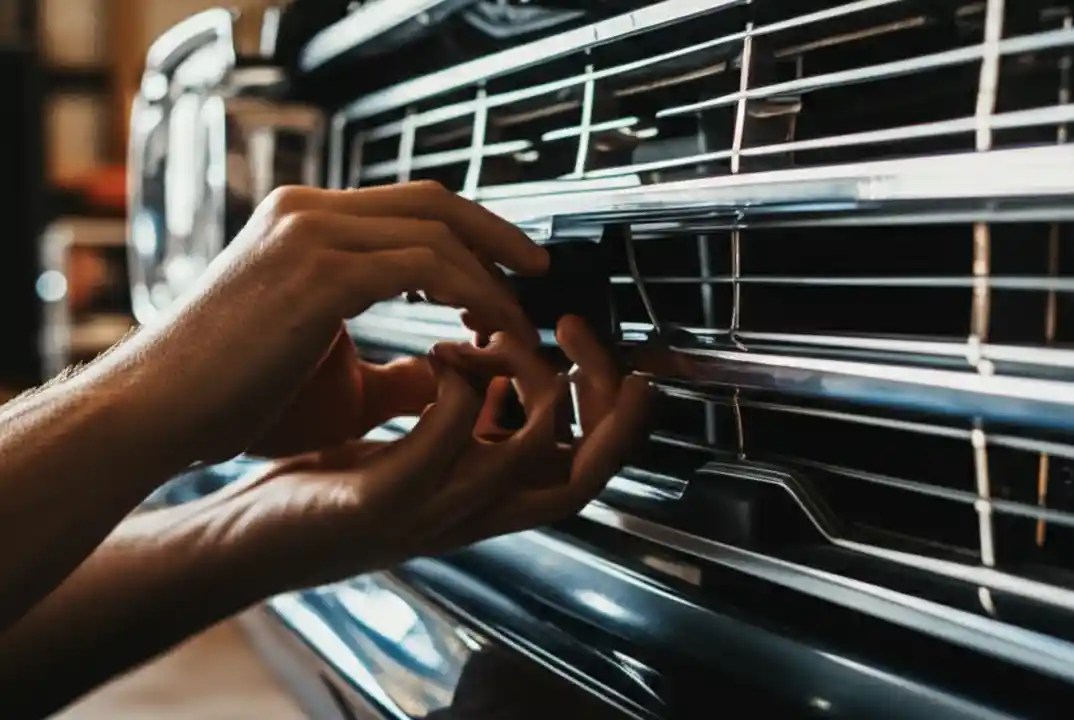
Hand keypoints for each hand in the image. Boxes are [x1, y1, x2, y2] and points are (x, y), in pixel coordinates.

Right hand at [92, 181, 547, 464]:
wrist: (153, 413)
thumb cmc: (232, 401)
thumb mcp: (332, 375)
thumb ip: (392, 369)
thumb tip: (443, 376)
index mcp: (303, 223)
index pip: (409, 206)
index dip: (470, 233)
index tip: (509, 268)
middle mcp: (308, 212)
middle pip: (435, 201)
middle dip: (497, 236)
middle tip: (538, 272)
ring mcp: (312, 233)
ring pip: (438, 231)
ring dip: (492, 279)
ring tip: (517, 326)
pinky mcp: (320, 269)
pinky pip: (427, 265)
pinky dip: (472, 296)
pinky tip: (488, 333)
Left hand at [208, 317, 650, 584]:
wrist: (237, 542)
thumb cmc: (318, 496)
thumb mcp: (404, 450)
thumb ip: (451, 416)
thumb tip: (477, 359)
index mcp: (485, 497)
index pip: (590, 461)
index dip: (616, 406)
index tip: (591, 343)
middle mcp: (473, 512)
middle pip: (592, 470)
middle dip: (605, 393)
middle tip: (574, 330)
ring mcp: (432, 512)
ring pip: (534, 451)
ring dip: (527, 374)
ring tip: (491, 332)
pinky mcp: (381, 501)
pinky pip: (449, 435)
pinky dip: (457, 383)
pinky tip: (433, 358)